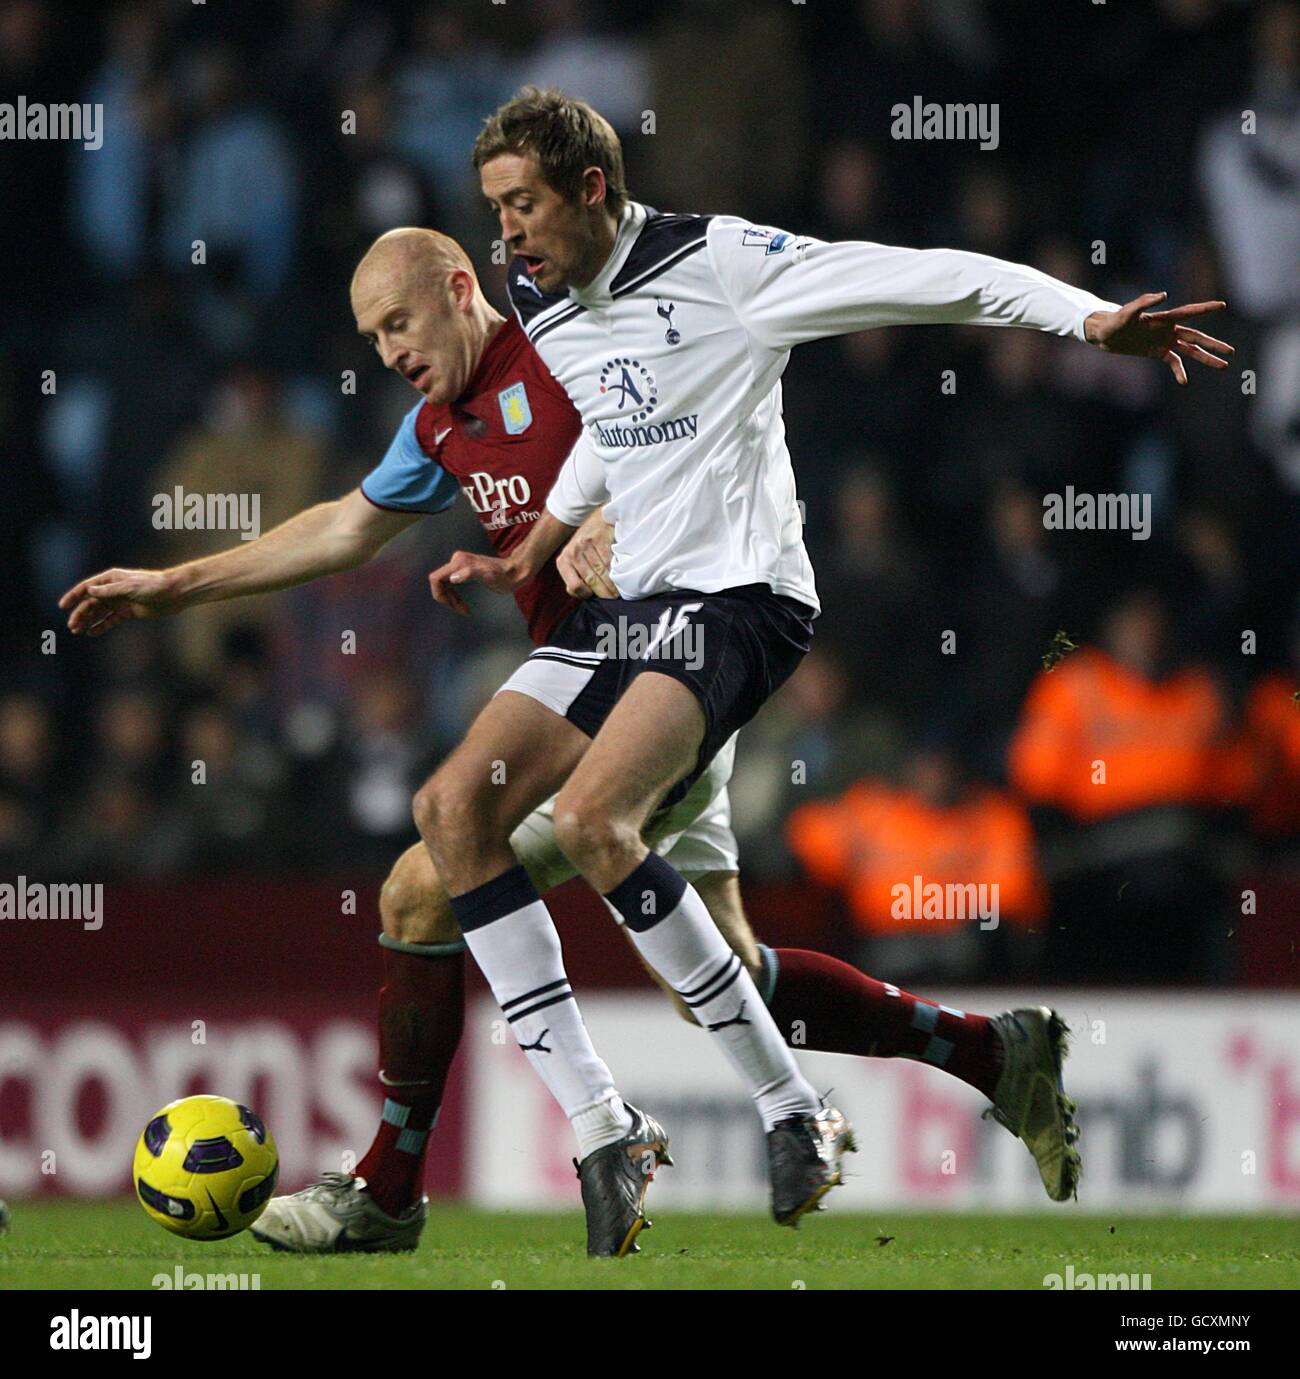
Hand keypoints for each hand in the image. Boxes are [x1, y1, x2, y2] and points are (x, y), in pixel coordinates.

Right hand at [59, 567, 185, 635]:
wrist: (173, 593)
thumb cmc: (152, 585)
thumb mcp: (129, 587)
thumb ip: (109, 591)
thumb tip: (90, 591)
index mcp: (111, 579)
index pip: (87, 588)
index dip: (73, 596)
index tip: (62, 606)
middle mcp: (113, 590)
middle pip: (91, 603)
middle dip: (80, 614)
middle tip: (72, 626)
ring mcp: (120, 601)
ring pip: (99, 612)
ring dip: (88, 621)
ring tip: (78, 631)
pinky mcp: (128, 612)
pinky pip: (111, 620)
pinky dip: (101, 626)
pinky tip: (92, 633)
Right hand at [427, 550, 521, 614]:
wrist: (514, 572)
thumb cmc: (502, 575)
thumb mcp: (487, 575)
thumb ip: (469, 573)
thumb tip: (453, 578)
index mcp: (458, 562)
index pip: (436, 578)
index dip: (439, 594)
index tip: (450, 605)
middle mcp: (456, 561)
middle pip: (439, 583)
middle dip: (447, 599)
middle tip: (461, 610)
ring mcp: (460, 566)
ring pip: (445, 586)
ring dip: (451, 600)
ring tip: (464, 610)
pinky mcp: (464, 571)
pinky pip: (451, 586)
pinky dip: (455, 597)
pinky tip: (463, 606)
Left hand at [557, 513, 616, 599]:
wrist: (596, 519)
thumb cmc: (587, 545)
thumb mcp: (575, 560)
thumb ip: (576, 577)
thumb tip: (586, 595)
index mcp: (563, 562)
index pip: (575, 587)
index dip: (588, 595)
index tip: (597, 596)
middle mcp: (572, 552)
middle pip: (591, 580)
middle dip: (605, 593)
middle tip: (614, 598)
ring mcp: (586, 544)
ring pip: (602, 572)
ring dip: (613, 584)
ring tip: (619, 590)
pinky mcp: (599, 538)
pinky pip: (610, 561)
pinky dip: (617, 570)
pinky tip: (621, 574)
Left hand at [1084, 293, 1233, 384]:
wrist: (1103, 334)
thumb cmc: (1114, 321)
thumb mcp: (1127, 313)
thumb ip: (1144, 302)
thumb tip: (1164, 295)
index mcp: (1164, 318)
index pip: (1189, 312)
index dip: (1205, 308)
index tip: (1223, 305)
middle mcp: (1168, 329)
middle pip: (1196, 336)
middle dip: (1213, 344)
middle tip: (1231, 352)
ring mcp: (1163, 341)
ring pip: (1190, 350)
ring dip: (1205, 358)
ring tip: (1223, 366)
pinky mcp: (1156, 351)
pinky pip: (1173, 361)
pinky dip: (1179, 370)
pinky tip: (1184, 381)